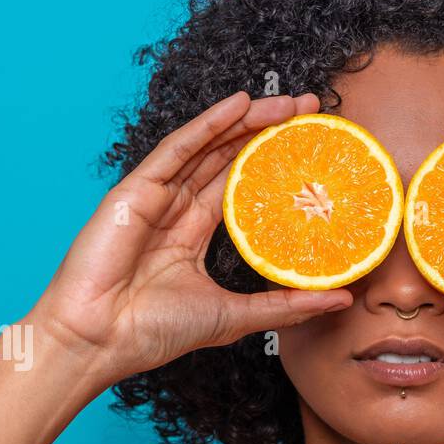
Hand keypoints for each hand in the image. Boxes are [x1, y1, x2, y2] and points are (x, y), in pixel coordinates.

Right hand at [35, 91, 351, 384]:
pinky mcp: (136, 190)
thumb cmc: (155, 333)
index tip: (314, 150)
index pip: (241, 188)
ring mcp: (155, 197)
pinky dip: (209, 125)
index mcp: (192, 236)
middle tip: (311, 111)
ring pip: (208, 147)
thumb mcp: (237, 316)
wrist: (101, 340)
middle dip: (269, 133)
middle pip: (228, 159)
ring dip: (247, 120)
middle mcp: (175, 211)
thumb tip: (342, 300)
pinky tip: (240, 105)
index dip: (275, 166)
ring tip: (289, 103)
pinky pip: (178, 149)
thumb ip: (288, 306)